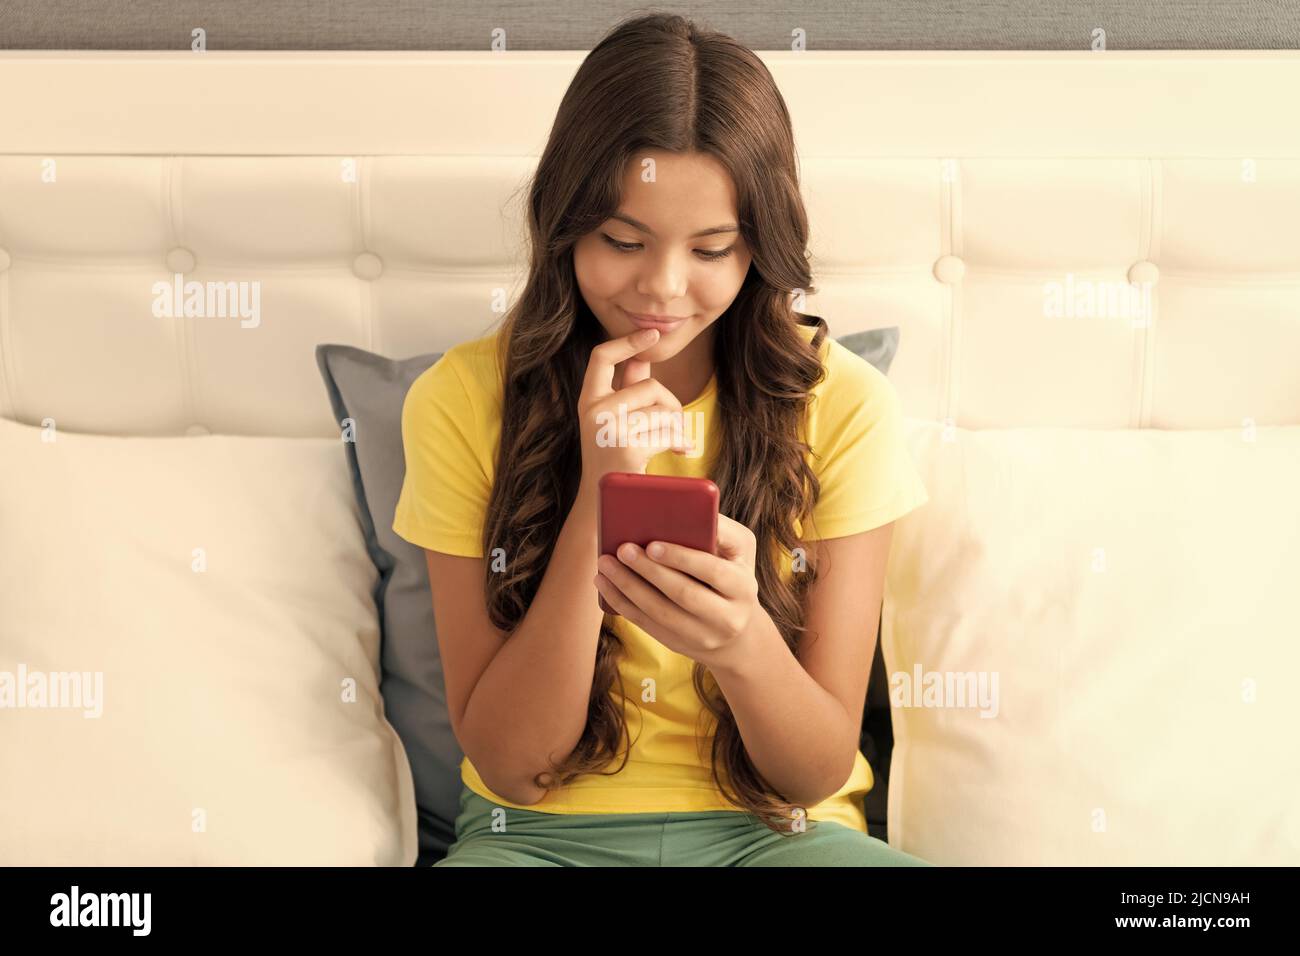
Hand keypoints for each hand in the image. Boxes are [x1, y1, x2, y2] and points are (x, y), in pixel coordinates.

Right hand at [577, 327, 695, 488]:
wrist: (605, 503)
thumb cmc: (613, 459)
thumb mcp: (614, 421)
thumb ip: (626, 390)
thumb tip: (642, 357)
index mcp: (587, 401)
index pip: (601, 357)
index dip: (627, 341)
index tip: (652, 333)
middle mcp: (593, 412)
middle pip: (649, 385)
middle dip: (671, 404)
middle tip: (674, 423)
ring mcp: (609, 429)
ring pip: (663, 409)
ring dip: (677, 426)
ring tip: (675, 440)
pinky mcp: (627, 448)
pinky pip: (668, 432)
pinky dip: (680, 442)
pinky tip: (682, 451)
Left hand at [593, 512, 766, 670]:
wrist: (737, 631)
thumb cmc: (733, 572)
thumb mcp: (740, 550)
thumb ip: (721, 530)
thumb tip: (687, 509)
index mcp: (743, 587)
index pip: (713, 571)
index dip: (682, 559)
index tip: (653, 544)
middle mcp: (727, 617)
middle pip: (683, 594)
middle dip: (649, 571)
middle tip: (622, 549)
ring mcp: (701, 636)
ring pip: (659, 612)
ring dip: (627, 586)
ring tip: (605, 563)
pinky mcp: (677, 644)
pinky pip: (645, 623)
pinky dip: (621, 602)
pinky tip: (604, 582)